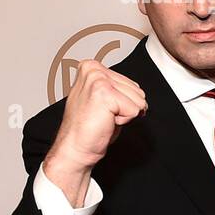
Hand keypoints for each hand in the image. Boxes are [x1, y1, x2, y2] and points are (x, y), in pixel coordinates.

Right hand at [44, 60, 147, 206]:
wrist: (75, 147)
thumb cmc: (88, 127)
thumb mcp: (103, 99)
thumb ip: (115, 88)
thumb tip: (135, 89)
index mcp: (91, 67)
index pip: (132, 85)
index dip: (124, 103)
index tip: (104, 110)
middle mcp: (93, 69)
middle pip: (138, 91)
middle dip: (126, 107)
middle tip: (104, 116)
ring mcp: (98, 79)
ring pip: (138, 99)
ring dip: (125, 114)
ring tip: (104, 117)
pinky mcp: (105, 93)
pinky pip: (135, 109)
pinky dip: (124, 120)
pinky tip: (106, 121)